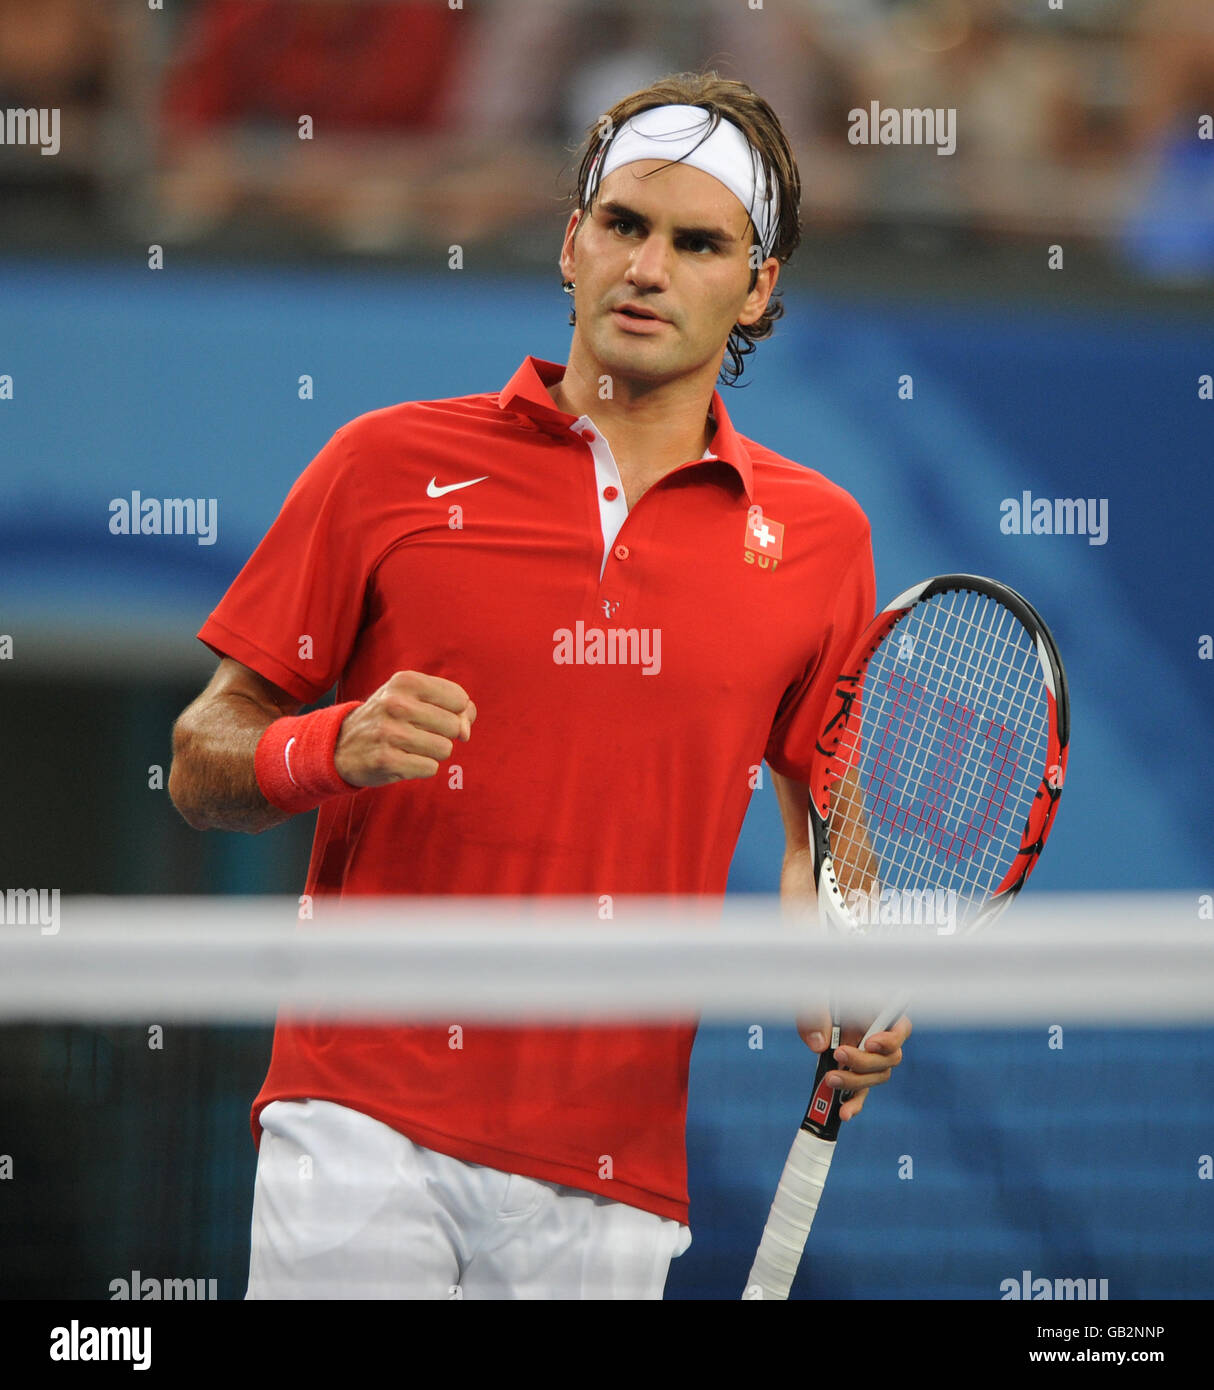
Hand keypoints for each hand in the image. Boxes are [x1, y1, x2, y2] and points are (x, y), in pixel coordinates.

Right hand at [335, 670, 475, 785]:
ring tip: (410, 747)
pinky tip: (403, 760)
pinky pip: (430, 768)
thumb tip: (466, 731)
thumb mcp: (414, 698)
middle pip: (453, 726)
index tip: (436, 715)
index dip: (456, 712)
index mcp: (405, 681)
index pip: (459, 699)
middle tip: (418, 733)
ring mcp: (390, 732)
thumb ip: (453, 707)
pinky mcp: (387, 760)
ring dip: (432, 752)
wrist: (340, 745)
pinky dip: (421, 767)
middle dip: (443, 734)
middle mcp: (396, 703)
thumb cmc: (389, 718)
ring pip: (445, 749)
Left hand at [796, 1011, 911, 1121]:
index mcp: (877, 1013)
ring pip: (876, 1077)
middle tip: (839, 1054)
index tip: (869, 1043)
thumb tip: (819, 1045)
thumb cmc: (816, 999)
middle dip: (864, 1062)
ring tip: (830, 1078)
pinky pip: (861, 1093)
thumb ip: (816, 1017)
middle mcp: (878, 1037)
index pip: (900, 1028)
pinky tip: (844, 1113)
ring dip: (855, 1082)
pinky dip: (853, 1104)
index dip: (890, 1039)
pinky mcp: (856, 1074)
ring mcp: (869, 1058)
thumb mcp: (813, 1000)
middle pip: (889, 1058)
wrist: (811, 1012)